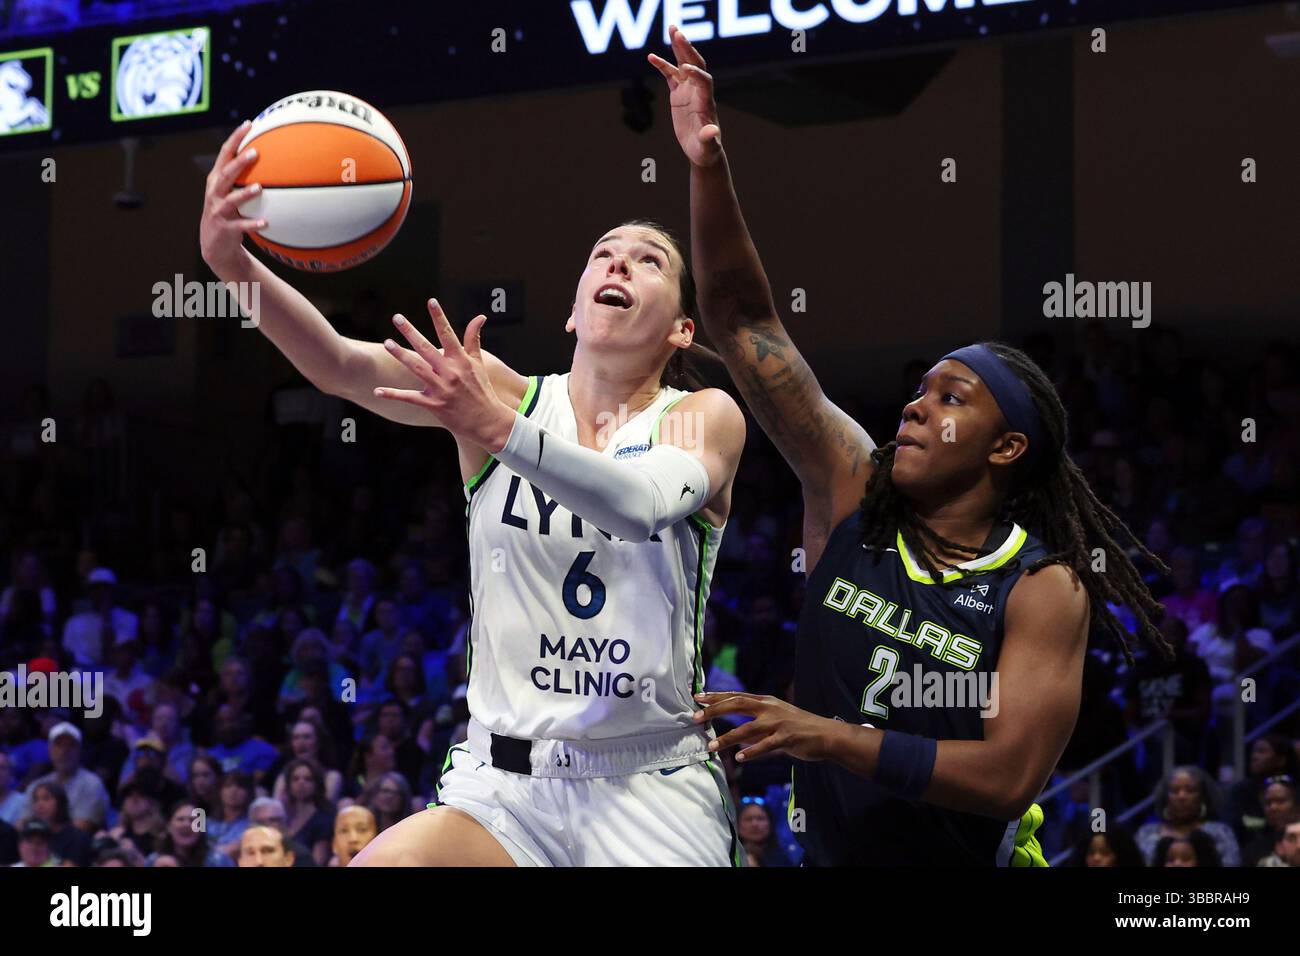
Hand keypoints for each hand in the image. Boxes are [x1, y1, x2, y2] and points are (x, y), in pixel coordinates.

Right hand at [199, 120, 265, 275]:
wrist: (215, 245)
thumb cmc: (229, 214)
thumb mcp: (232, 192)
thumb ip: (245, 176)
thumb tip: (276, 157)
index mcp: (216, 180)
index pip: (224, 154)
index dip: (235, 138)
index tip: (249, 124)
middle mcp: (214, 192)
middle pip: (226, 173)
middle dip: (239, 162)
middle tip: (255, 152)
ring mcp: (218, 211)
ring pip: (231, 199)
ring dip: (245, 193)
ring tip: (259, 187)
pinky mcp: (225, 229)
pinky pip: (241, 226)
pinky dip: (253, 224)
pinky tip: (266, 223)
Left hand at [374, 299, 515, 450]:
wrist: (487, 421)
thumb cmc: (482, 390)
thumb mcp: (479, 363)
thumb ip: (474, 339)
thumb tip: (480, 316)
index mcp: (460, 361)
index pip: (448, 334)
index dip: (439, 317)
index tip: (431, 301)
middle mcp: (450, 372)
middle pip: (427, 348)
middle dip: (411, 332)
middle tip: (397, 318)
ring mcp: (441, 389)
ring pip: (417, 368)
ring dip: (400, 355)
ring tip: (387, 343)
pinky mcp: (434, 405)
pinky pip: (410, 398)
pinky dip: (393, 395)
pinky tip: (377, 391)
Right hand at [648, 25, 721, 166]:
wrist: (702, 150)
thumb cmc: (706, 150)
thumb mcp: (707, 146)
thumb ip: (709, 138)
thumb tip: (711, 131)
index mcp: (706, 102)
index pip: (704, 81)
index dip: (696, 73)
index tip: (685, 68)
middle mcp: (699, 91)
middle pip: (696, 64)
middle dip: (687, 49)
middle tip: (677, 33)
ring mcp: (689, 90)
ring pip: (684, 63)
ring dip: (678, 47)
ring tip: (672, 29)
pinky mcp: (679, 93)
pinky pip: (671, 75)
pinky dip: (662, 65)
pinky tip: (651, 56)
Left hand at [693, 692, 838, 762]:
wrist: (827, 734)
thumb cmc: (799, 727)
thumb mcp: (776, 717)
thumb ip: (756, 722)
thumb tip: (736, 733)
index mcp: (766, 702)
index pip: (736, 696)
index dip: (716, 696)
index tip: (697, 698)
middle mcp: (769, 709)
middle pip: (737, 705)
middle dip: (715, 710)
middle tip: (695, 717)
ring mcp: (778, 723)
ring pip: (747, 729)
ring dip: (728, 738)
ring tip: (712, 746)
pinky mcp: (786, 738)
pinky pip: (765, 746)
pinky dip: (751, 751)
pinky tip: (739, 757)